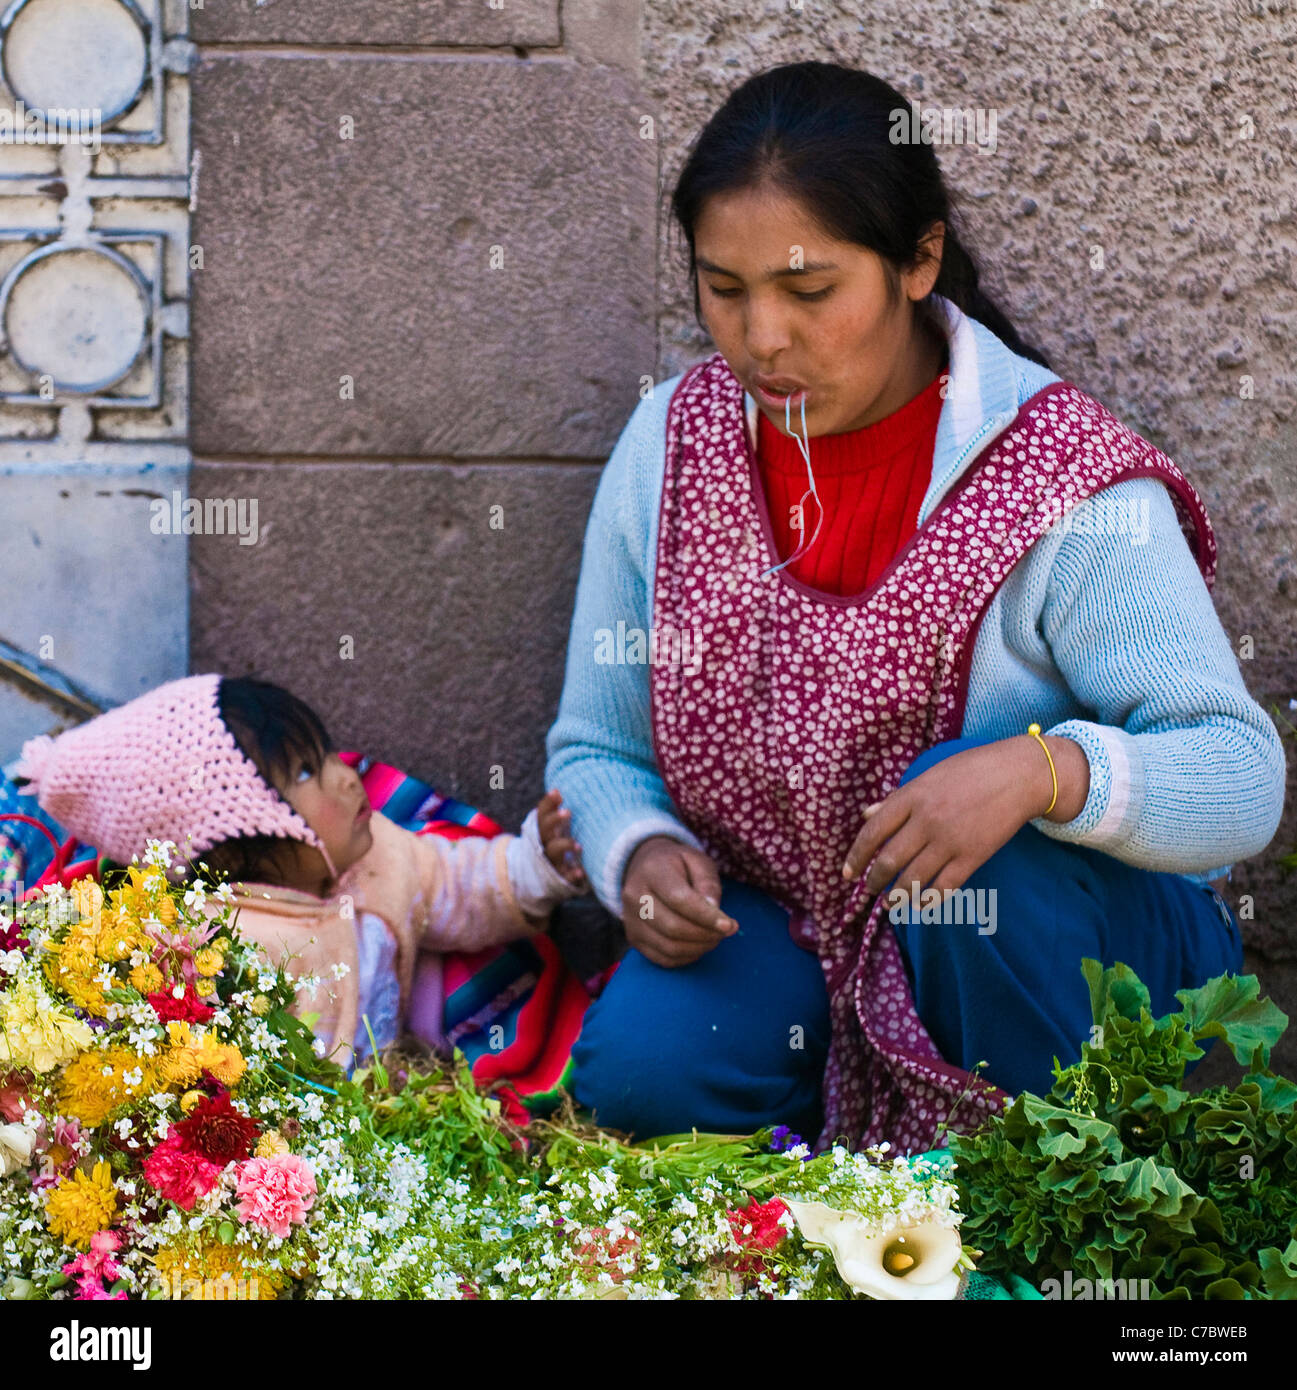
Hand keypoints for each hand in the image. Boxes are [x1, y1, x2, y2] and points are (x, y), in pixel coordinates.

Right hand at [536, 788, 587, 888]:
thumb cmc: (554, 844)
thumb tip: (563, 788)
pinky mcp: (559, 877)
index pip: (542, 813)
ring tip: (578, 845)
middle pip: (545, 829)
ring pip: (553, 851)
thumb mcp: (554, 828)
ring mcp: (550, 860)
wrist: (540, 878)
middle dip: (555, 820)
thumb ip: (558, 810)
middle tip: (568, 812)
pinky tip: (580, 872)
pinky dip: (571, 874)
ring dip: (564, 846)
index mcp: (543, 830)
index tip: (557, 792)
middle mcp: (544, 843)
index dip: (548, 803)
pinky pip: (564, 876)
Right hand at [621, 835, 736, 967]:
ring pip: (669, 947)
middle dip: (706, 935)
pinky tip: (699, 945)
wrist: (645, 867)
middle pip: (673, 927)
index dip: (707, 917)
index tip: (730, 925)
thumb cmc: (677, 864)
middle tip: (726, 931)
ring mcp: (631, 920)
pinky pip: (663, 959)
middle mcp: (635, 896)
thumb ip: (708, 883)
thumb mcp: (698, 861)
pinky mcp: (634, 938)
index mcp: (652, 871)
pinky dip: (687, 957)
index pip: (679, 900)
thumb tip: (714, 911)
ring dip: (699, 948)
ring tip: (715, 937)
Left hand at [841, 735, 1089, 900]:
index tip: (847, 873)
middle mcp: (927, 820)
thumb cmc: (971, 770)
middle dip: (874, 881)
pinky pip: (944, 886)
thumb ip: (896, 799)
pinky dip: (929, 900)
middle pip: (890, 860)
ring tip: (890, 903)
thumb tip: (866, 815)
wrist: (1019, 774)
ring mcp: (950, 840)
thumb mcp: (928, 776)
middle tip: (868, 890)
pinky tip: (920, 905)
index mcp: (912, 796)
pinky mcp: (973, 856)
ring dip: (897, 896)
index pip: (873, 832)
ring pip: (914, 879)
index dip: (856, 856)